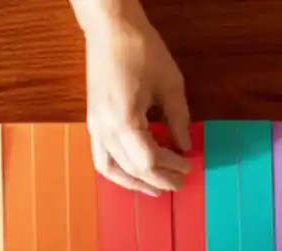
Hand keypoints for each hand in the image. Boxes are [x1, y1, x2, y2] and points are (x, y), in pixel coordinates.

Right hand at [73, 0, 190, 194]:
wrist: (110, 30)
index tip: (188, 166)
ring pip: (109, 168)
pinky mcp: (92, 122)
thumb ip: (178, 119)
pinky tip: (132, 169)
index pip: (147, 160)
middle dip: (155, 179)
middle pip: (130, 168)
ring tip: (152, 188)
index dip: (170, 167)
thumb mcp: (170, 85)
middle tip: (178, 183)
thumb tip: (184, 145)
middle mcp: (104, 131)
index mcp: (123, 122)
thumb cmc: (141, 51)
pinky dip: (117, 168)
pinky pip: (101, 156)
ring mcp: (94, 128)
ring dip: (131, 182)